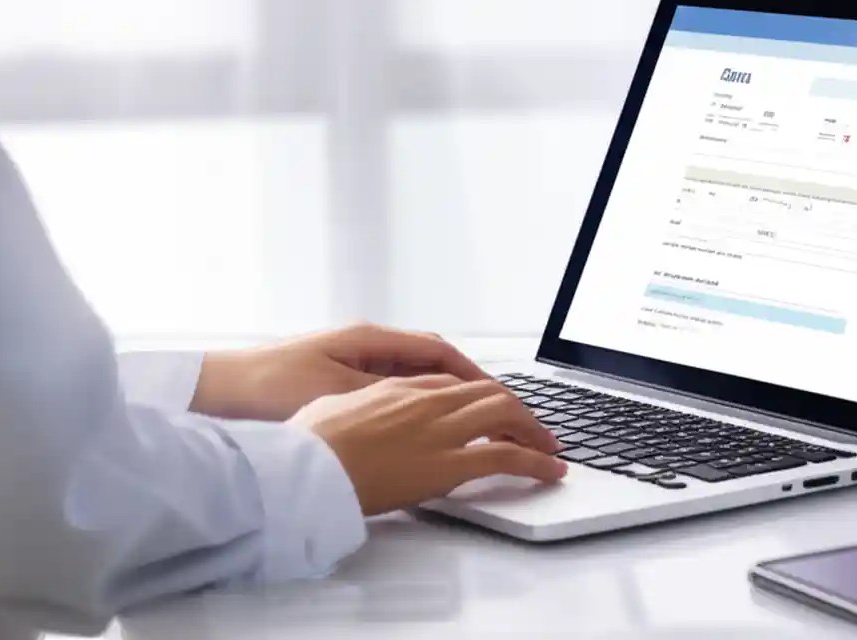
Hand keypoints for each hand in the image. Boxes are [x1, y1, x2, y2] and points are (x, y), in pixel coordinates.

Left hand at [190, 323, 486, 420]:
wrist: (222, 390)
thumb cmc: (270, 386)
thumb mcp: (337, 393)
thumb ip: (386, 397)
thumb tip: (430, 404)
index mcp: (370, 339)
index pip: (438, 351)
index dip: (473, 374)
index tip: (498, 396)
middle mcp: (365, 344)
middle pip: (431, 360)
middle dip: (466, 384)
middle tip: (495, 411)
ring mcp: (353, 360)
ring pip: (413, 375)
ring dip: (441, 395)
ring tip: (467, 421)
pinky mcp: (340, 380)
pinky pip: (392, 387)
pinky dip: (414, 403)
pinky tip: (421, 426)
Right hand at [292, 374, 566, 515]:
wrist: (306, 468)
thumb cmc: (307, 446)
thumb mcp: (330, 411)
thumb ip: (355, 410)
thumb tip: (352, 417)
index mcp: (397, 388)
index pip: (453, 385)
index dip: (477, 398)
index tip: (487, 413)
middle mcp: (426, 401)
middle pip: (486, 393)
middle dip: (514, 409)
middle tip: (529, 428)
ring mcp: (440, 430)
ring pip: (505, 415)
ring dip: (532, 430)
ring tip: (549, 447)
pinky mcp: (450, 464)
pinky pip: (507, 457)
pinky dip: (536, 461)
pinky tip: (550, 470)